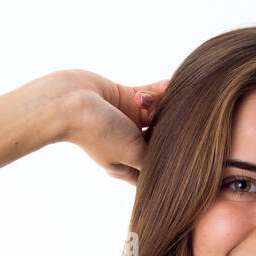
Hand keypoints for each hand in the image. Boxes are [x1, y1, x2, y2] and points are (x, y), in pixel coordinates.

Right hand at [59, 70, 171, 185]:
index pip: (154, 169)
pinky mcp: (125, 97)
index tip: (185, 158)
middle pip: (159, 140)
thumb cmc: (99, 133)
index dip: (169, 164)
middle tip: (178, 120)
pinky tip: (166, 85)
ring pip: (158, 114)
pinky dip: (158, 90)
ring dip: (160, 105)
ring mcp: (127, 120)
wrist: (70, 101)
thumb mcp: (135, 154)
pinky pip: (149, 95)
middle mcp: (128, 143)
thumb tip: (179, 165)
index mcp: (127, 164)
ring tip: (152, 101)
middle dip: (169, 129)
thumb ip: (158, 158)